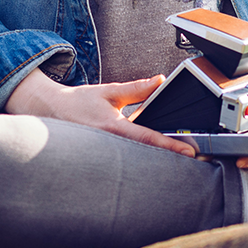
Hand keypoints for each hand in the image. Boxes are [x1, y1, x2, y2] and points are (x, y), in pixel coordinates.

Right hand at [6, 68, 195, 156]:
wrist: (50, 112)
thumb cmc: (79, 102)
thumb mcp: (109, 91)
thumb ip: (136, 88)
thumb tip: (159, 80)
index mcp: (113, 126)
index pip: (148, 138)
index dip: (170, 146)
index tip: (189, 151)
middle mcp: (110, 144)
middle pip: (147, 156)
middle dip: (170, 160)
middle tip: (196, 162)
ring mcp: (105, 154)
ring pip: (137, 163)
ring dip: (158, 165)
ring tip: (183, 167)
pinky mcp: (102, 159)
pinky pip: (126, 164)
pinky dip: (142, 165)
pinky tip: (157, 168)